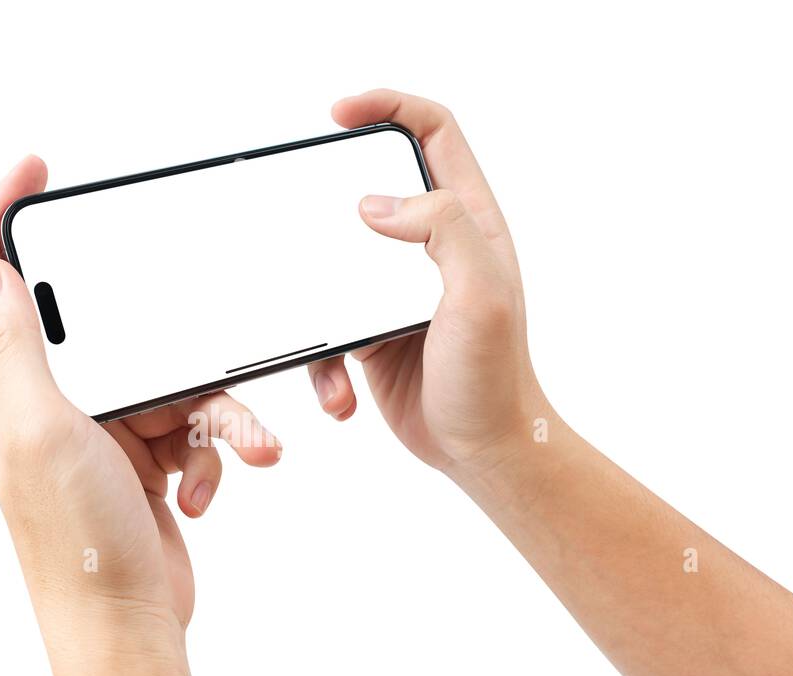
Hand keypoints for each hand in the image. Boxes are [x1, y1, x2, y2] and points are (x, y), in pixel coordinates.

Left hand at [0, 156, 280, 667]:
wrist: (125, 629)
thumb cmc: (77, 543)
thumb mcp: (41, 430)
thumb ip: (13, 348)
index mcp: (8, 388)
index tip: (35, 170)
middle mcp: (47, 404)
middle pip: (104, 325)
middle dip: (163, 333)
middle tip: (192, 324)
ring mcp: (98, 435)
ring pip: (166, 379)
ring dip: (210, 411)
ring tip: (242, 448)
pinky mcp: (140, 464)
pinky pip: (189, 428)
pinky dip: (212, 451)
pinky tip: (211, 490)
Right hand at [306, 89, 547, 478]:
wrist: (481, 451)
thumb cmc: (494, 378)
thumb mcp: (481, 295)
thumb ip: (441, 230)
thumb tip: (376, 204)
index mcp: (469, 222)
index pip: (433, 133)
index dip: (388, 107)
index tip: (339, 113)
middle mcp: (433, 247)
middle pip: (375, 186)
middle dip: (331, 196)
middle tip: (298, 208)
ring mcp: (398, 289)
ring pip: (338, 258)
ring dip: (317, 294)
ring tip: (332, 342)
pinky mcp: (371, 330)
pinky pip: (328, 323)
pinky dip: (322, 361)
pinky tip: (339, 394)